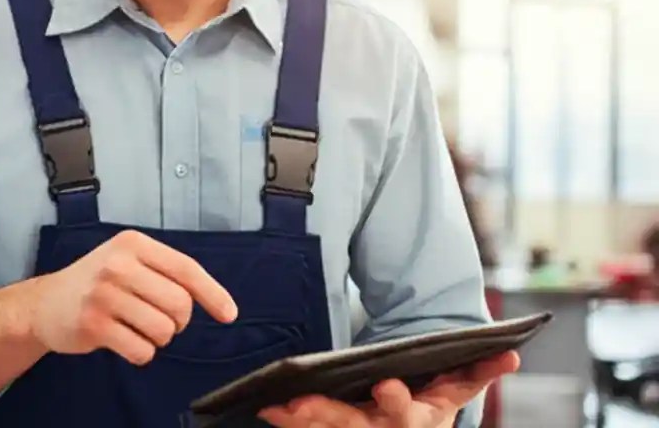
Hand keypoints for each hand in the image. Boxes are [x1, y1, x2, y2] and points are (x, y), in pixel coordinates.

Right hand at [29, 229, 237, 364]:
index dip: (213, 294)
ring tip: (137, 328)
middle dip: (178, 321)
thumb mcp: (127, 260)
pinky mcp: (93, 325)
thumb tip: (217, 302)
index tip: (229, 314)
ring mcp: (103, 294)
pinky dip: (140, 353)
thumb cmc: (95, 283)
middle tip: (157, 319)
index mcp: (132, 244)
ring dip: (158, 339)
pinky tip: (123, 340)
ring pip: (163, 331)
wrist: (44, 303)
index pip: (186, 269)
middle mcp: (117, 265)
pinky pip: (142, 351)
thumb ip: (165, 272)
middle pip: (180, 305)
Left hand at [258, 350, 519, 427]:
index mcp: (415, 418)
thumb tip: (509, 354)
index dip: (394, 400)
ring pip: (327, 426)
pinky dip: (289, 419)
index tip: (385, 385)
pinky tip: (266, 407)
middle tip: (300, 403)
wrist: (414, 427)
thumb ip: (479, 371)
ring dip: (301, 418)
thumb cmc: (431, 401)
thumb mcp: (456, 390)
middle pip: (353, 424)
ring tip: (275, 405)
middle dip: (328, 414)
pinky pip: (310, 427)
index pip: (404, 411)